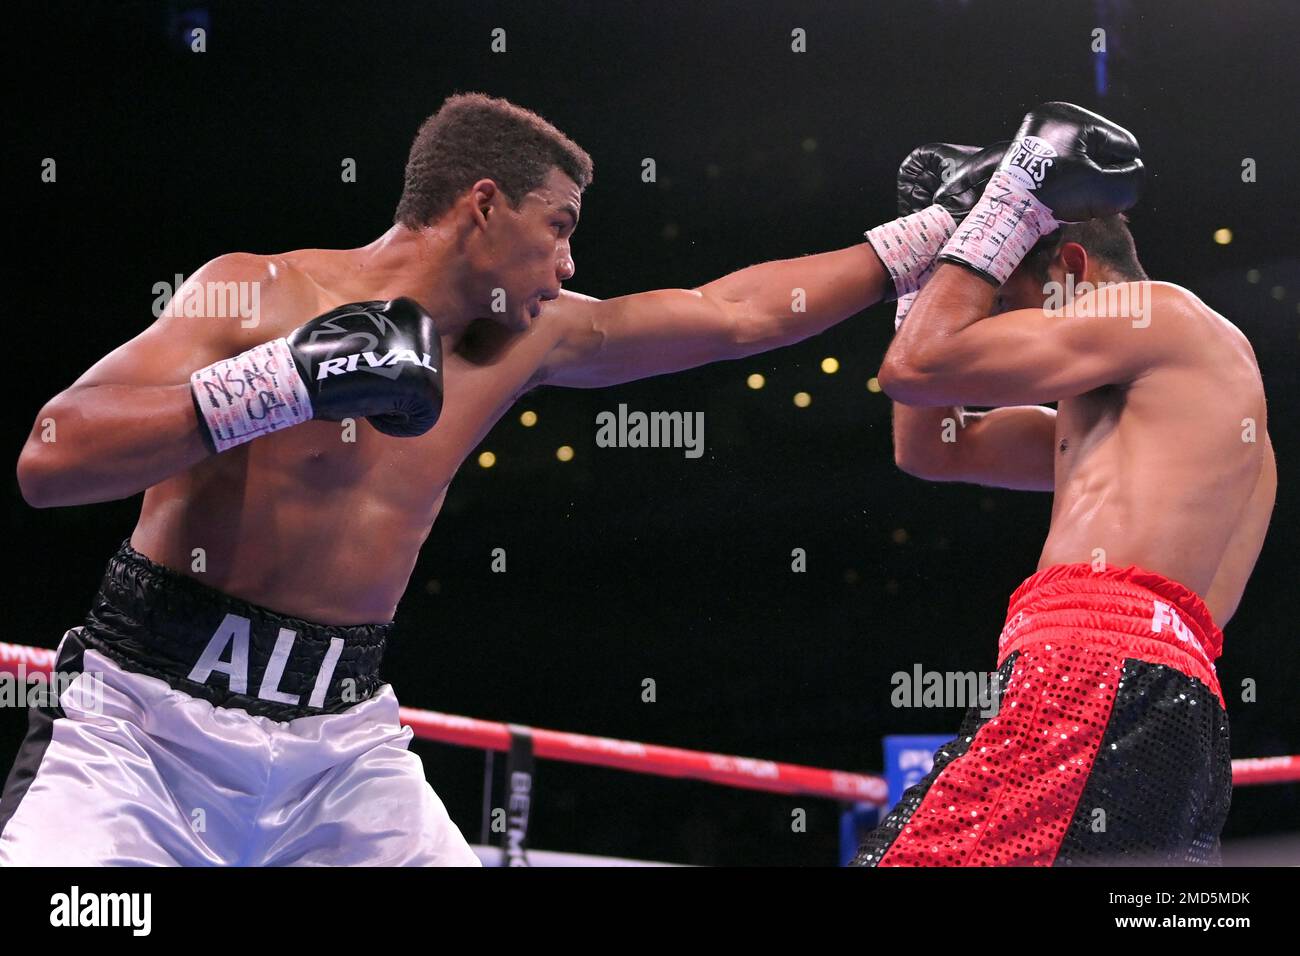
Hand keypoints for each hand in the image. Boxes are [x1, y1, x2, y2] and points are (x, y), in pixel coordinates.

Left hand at [1000, 101, 1142, 222]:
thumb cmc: (1051, 197)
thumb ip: (1130, 181)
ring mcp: (1038, 129)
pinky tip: (1058, 191)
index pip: (1123, 144)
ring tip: (1068, 194)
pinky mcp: (1029, 146)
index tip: (1096, 190)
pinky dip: (1067, 176)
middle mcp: (1053, 114)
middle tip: (1080, 194)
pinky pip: (1063, 160)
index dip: (1119, 172)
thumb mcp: (1101, 190)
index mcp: (1072, 116)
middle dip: (1100, 172)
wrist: (1003, 212)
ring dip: (1086, 176)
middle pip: (1101, 147)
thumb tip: (1136, 171)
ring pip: (1083, 155)